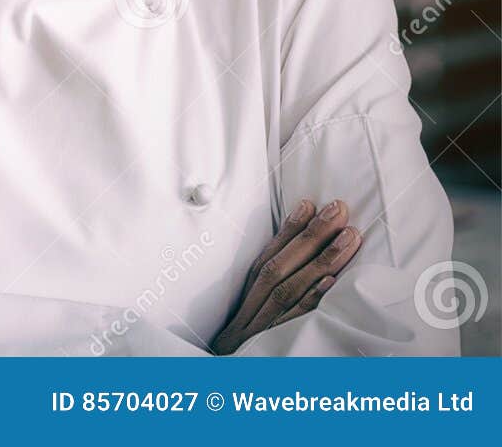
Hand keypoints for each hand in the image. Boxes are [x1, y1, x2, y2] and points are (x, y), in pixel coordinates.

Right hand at [211, 198, 360, 353]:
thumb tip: (304, 255)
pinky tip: (333, 283)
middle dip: (312, 235)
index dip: (288, 229)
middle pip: (283, 266)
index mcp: (250, 296)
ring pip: (294, 288)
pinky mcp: (283, 346)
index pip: (270, 256)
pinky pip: (299, 322)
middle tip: (340, 209)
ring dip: (323, 260)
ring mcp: (269, 326)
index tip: (310, 203)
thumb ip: (274, 284)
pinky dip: (313, 301)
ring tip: (350, 235)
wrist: (229, 377)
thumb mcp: (254, 314)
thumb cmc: (249, 345)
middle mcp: (256, 307)